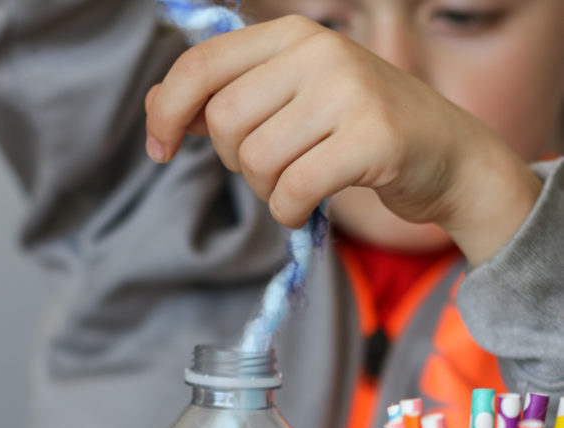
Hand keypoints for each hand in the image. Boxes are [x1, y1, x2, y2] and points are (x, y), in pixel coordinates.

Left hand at [145, 16, 540, 264]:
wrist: (448, 155)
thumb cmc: (361, 131)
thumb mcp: (295, 98)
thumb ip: (233, 98)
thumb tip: (161, 110)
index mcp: (292, 34)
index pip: (201, 66)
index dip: (167, 110)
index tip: (159, 148)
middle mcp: (319, 52)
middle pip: (227, 122)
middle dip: (237, 163)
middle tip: (272, 169)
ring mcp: (348, 93)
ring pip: (258, 161)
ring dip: (267, 193)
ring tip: (298, 186)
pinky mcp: (371, 140)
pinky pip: (292, 191)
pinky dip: (289, 213)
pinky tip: (306, 208)